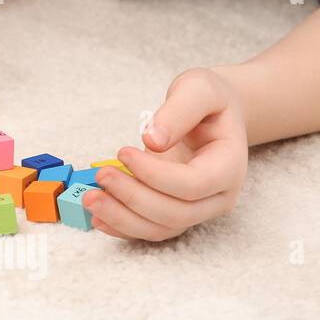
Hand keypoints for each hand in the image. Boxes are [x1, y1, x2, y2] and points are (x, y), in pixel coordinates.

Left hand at [88, 68, 248, 240]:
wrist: (214, 116)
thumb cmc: (209, 102)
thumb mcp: (199, 89)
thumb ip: (179, 110)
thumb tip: (153, 141)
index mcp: (229, 166)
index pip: (194, 184)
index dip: (155, 175)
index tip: (123, 152)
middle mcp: (217, 196)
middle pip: (176, 213)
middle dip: (133, 198)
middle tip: (101, 175)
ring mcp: (198, 209)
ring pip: (161, 228)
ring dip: (122, 218)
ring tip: (90, 199)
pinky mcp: (176, 213)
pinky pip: (150, 230)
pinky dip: (122, 227)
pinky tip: (97, 216)